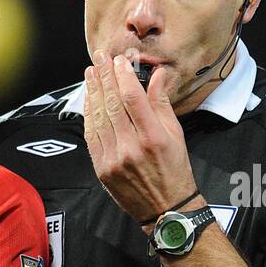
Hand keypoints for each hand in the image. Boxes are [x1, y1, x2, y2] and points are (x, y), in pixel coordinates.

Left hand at [82, 50, 198, 222]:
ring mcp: (113, 159)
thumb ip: (162, 103)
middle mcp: (131, 148)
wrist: (165, 208)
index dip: (123, 76)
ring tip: (91, 73)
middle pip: (112, 104)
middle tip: (99, 58)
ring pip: (98, 117)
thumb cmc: (175, 169)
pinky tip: (89, 99)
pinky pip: (91, 135)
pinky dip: (89, 114)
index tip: (119, 61)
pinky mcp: (102, 169)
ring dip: (93, 92)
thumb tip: (157, 74)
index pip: (132, 97)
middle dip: (104, 77)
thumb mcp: (176, 135)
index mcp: (154, 137)